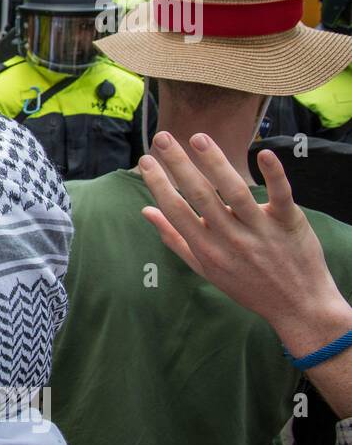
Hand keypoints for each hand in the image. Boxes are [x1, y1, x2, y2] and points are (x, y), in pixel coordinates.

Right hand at [138, 131, 351, 356]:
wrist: (298, 306)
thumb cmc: (247, 286)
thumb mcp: (205, 268)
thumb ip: (175, 238)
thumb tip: (146, 211)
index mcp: (207, 249)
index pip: (176, 210)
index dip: (158, 184)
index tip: (146, 160)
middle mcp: (230, 239)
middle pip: (200, 195)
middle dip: (178, 164)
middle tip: (162, 138)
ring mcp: (260, 231)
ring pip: (235, 191)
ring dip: (215, 162)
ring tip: (198, 138)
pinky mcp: (289, 223)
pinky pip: (280, 195)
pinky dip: (274, 174)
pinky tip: (263, 153)